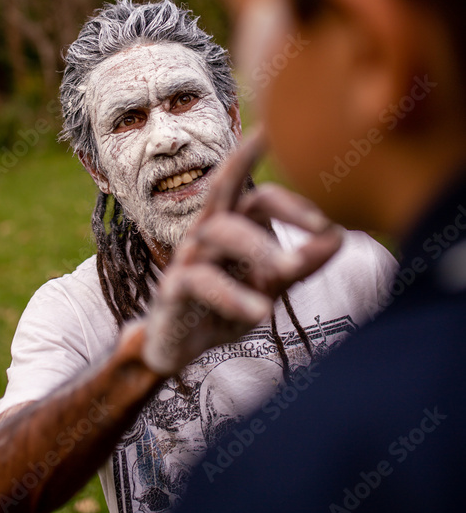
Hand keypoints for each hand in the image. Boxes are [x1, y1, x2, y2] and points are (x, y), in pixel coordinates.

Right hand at [141, 126, 342, 375]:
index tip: (327, 226)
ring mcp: (187, 257)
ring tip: (294, 268)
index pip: (261, 197)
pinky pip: (199, 281)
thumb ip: (302, 262)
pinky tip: (261, 311)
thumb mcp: (269, 283)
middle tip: (304, 201)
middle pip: (224, 187)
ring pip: (218, 232)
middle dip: (249, 165)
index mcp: (230, 224)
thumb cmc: (223, 305)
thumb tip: (340, 234)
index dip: (294, 205)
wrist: (176, 346)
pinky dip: (231, 294)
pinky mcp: (172, 289)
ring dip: (259, 246)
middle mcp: (205, 231)